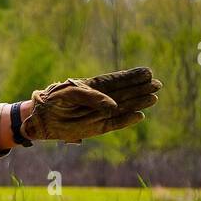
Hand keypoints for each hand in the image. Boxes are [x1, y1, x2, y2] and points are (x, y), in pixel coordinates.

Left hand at [21, 67, 161, 143]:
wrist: (42, 118)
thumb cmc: (54, 100)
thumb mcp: (71, 93)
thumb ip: (91, 97)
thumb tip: (112, 106)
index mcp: (94, 86)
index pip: (117, 81)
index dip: (132, 77)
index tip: (147, 72)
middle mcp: (100, 99)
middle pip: (125, 93)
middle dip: (140, 89)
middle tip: (158, 84)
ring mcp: (100, 113)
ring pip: (123, 108)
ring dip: (138, 103)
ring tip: (154, 98)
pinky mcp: (97, 128)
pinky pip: (115, 124)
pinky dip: (126, 120)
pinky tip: (140, 116)